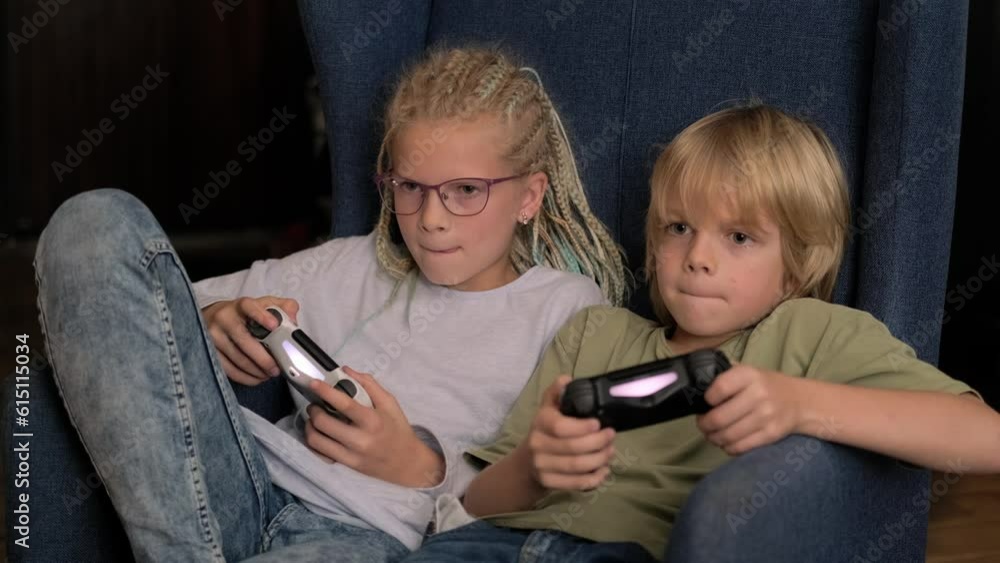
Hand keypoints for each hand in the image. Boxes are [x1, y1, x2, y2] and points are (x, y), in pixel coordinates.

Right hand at [201, 296, 299, 385]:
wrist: (216, 317)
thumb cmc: (246, 314)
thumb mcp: (265, 305)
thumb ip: (284, 308)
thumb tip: (293, 320)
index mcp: (241, 305)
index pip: (250, 307)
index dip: (262, 316)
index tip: (274, 325)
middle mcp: (224, 318)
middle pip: (244, 341)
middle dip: (263, 358)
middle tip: (276, 368)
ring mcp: (214, 335)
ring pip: (237, 358)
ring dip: (256, 370)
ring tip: (269, 374)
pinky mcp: (210, 351)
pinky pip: (228, 369)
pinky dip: (245, 377)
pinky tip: (256, 378)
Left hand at [303, 367, 443, 486]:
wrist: (407, 462)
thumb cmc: (398, 429)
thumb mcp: (390, 403)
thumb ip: (368, 384)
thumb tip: (345, 371)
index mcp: (372, 420)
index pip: (344, 403)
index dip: (325, 391)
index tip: (313, 383)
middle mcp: (360, 439)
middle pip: (323, 422)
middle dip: (314, 409)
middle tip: (315, 404)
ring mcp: (351, 455)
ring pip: (316, 440)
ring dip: (310, 425)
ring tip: (314, 419)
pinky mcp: (347, 465)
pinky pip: (320, 453)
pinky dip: (314, 441)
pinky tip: (319, 434)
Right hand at [519, 375, 616, 490]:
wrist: (526, 463)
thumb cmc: (545, 431)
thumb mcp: (548, 409)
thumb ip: (557, 393)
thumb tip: (566, 379)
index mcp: (540, 422)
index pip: (561, 427)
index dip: (582, 427)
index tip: (599, 424)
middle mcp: (538, 444)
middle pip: (573, 448)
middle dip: (598, 443)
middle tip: (611, 436)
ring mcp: (542, 466)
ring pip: (577, 466)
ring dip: (600, 460)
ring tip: (610, 451)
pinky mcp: (549, 483)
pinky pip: (576, 483)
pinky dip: (595, 479)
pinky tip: (604, 470)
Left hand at [696, 364, 802, 454]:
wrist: (800, 401)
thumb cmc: (765, 386)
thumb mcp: (747, 372)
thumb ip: (724, 376)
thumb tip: (696, 386)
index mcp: (749, 375)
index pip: (718, 389)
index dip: (706, 399)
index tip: (705, 403)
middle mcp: (758, 394)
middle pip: (719, 418)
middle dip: (704, 425)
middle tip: (703, 424)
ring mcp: (766, 416)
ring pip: (728, 435)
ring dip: (714, 438)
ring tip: (712, 435)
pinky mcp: (771, 434)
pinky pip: (740, 447)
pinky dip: (728, 448)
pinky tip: (727, 442)